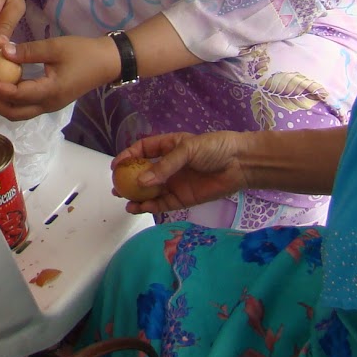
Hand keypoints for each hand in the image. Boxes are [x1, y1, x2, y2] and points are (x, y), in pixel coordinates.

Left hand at [0, 35, 118, 121]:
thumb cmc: (83, 53)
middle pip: (14, 112)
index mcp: (50, 92)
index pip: (17, 95)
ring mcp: (50, 105)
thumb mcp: (55, 47)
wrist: (107, 62)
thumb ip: (28, 51)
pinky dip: (12, 99)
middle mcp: (48, 104)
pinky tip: (6, 83)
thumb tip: (3, 52)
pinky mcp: (52, 101)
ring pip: (19, 113)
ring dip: (2, 103)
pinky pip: (27, 106)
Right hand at [112, 130, 254, 214]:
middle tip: (117, 187)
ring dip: (137, 197)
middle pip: (143, 174)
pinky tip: (140, 208)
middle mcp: (169, 166)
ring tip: (125, 202)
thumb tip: (141, 182)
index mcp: (168, 147)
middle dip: (128, 181)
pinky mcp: (183, 199)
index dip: (128, 157)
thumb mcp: (186, 150)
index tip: (116, 166)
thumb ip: (164, 166)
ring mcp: (175, 183)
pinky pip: (163, 204)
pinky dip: (151, 207)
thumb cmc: (214, 148)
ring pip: (151, 192)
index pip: (143, 150)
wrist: (240, 165)